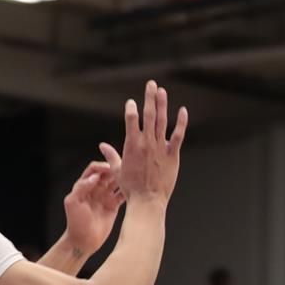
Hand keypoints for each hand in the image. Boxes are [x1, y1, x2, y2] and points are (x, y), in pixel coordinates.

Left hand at [61, 149, 124, 257]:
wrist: (84, 240)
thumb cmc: (76, 222)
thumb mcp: (74, 203)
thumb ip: (82, 187)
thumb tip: (95, 177)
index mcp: (84, 185)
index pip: (94, 170)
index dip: (102, 166)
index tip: (110, 168)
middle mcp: (96, 189)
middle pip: (107, 173)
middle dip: (115, 169)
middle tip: (125, 169)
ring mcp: (105, 196)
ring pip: (116, 182)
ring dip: (123, 179)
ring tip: (132, 177)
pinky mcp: (113, 205)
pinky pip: (122, 195)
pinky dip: (128, 191)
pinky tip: (135, 189)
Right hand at [116, 80, 186, 202]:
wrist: (147, 201)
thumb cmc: (131, 188)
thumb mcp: (117, 170)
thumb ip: (112, 155)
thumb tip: (102, 145)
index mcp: (132, 145)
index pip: (131, 121)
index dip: (131, 109)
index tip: (131, 101)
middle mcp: (147, 143)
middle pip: (148, 115)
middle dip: (149, 98)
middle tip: (151, 84)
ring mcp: (161, 148)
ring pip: (162, 122)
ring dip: (162, 105)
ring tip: (162, 91)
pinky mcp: (173, 156)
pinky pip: (178, 136)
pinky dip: (181, 123)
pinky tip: (183, 111)